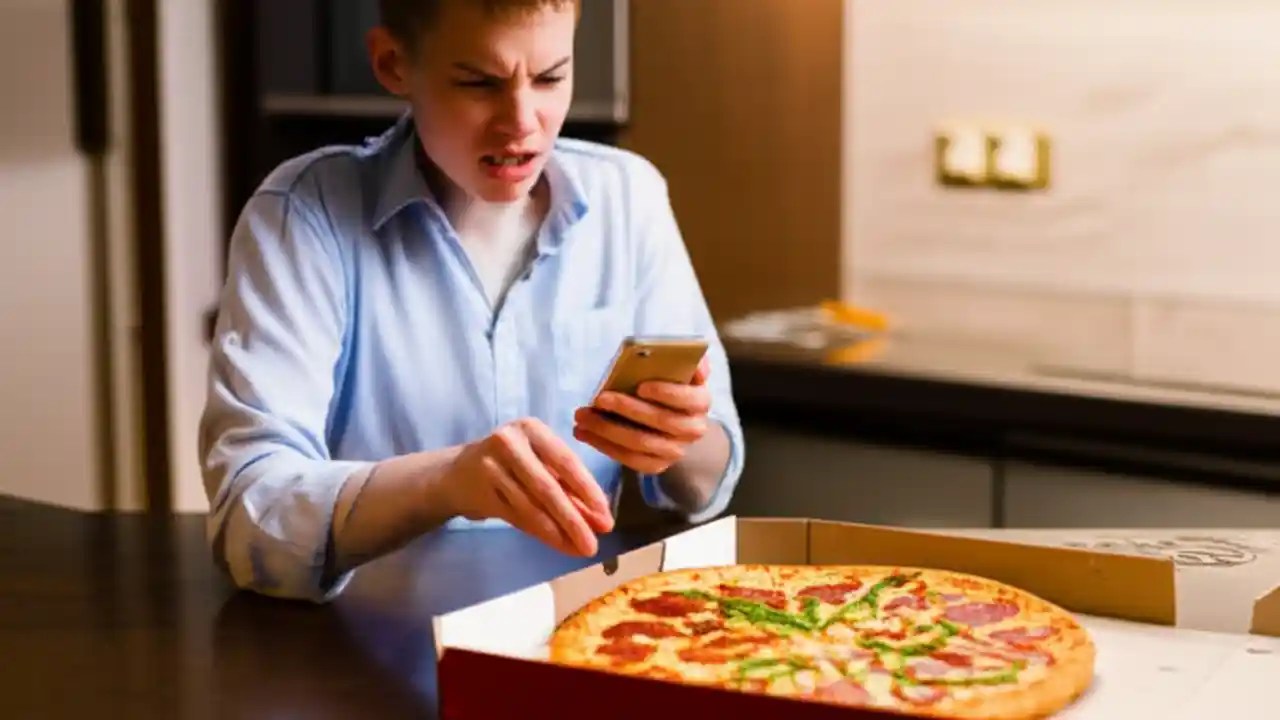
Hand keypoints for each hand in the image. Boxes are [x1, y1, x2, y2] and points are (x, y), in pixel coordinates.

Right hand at [442, 417, 614, 555]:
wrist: (457, 473)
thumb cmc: (512, 464)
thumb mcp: (541, 464)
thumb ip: (570, 488)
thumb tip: (600, 520)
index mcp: (532, 429)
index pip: (566, 461)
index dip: (588, 491)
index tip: (606, 517)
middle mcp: (510, 442)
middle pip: (548, 487)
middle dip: (574, 519)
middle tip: (593, 544)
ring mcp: (491, 466)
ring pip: (532, 506)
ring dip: (558, 532)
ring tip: (579, 549)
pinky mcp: (480, 490)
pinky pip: (517, 516)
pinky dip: (541, 533)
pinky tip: (558, 544)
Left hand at [573, 357, 712, 474]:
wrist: (674, 418)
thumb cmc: (669, 384)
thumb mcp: (679, 369)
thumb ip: (682, 358)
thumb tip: (677, 352)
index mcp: (700, 401)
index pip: (689, 398)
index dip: (666, 393)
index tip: (641, 385)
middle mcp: (693, 429)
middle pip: (661, 421)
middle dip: (627, 409)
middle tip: (599, 398)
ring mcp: (675, 451)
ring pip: (641, 444)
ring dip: (607, 430)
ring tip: (582, 417)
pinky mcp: (657, 465)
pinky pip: (630, 460)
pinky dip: (605, 446)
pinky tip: (584, 433)